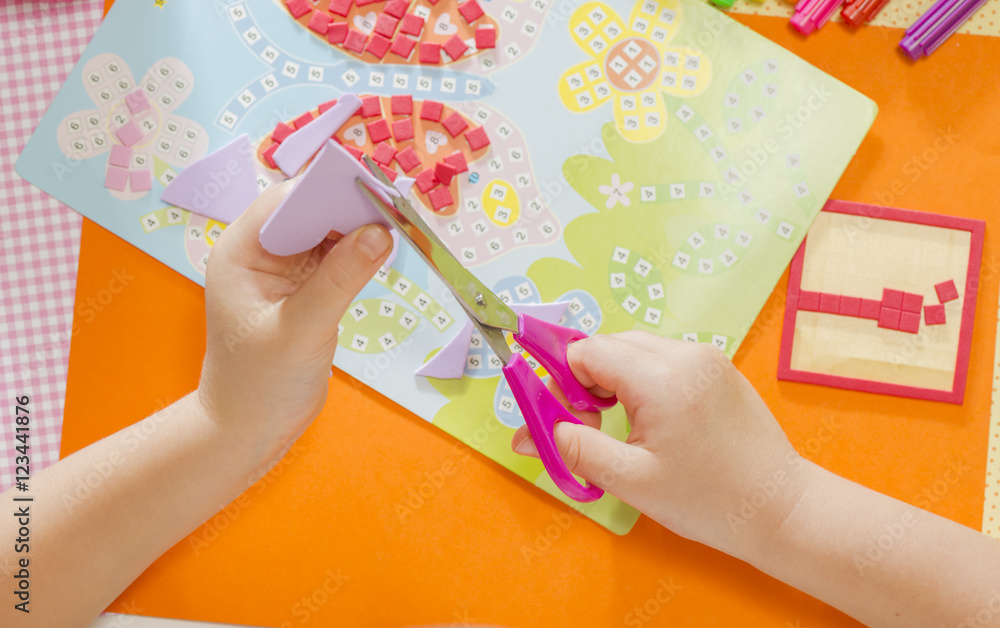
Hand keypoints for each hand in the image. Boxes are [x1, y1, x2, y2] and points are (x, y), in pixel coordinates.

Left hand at [196, 180, 391, 464]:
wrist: (249, 429)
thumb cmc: (258, 385)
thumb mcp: (301, 330)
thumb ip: (340, 279)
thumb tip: (381, 233)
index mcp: (240, 252)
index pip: (286, 202)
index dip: (327, 190)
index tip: (372, 188)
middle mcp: (259, 253)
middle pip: (309, 211)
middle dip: (349, 208)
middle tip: (394, 209)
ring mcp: (283, 271)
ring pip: (326, 232)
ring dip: (358, 229)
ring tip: (396, 226)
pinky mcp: (305, 289)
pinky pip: (336, 257)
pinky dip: (359, 253)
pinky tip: (382, 253)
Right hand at [511, 331, 809, 559]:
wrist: (780, 509)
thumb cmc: (710, 500)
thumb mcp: (631, 481)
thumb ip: (575, 448)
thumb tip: (529, 434)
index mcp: (662, 378)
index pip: (587, 351)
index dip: (563, 382)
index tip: (566, 420)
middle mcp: (685, 355)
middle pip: (609, 345)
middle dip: (586, 381)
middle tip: (591, 427)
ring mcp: (706, 357)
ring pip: (635, 350)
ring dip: (614, 380)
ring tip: (622, 428)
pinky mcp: (717, 368)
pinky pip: (663, 359)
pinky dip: (642, 381)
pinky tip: (650, 421)